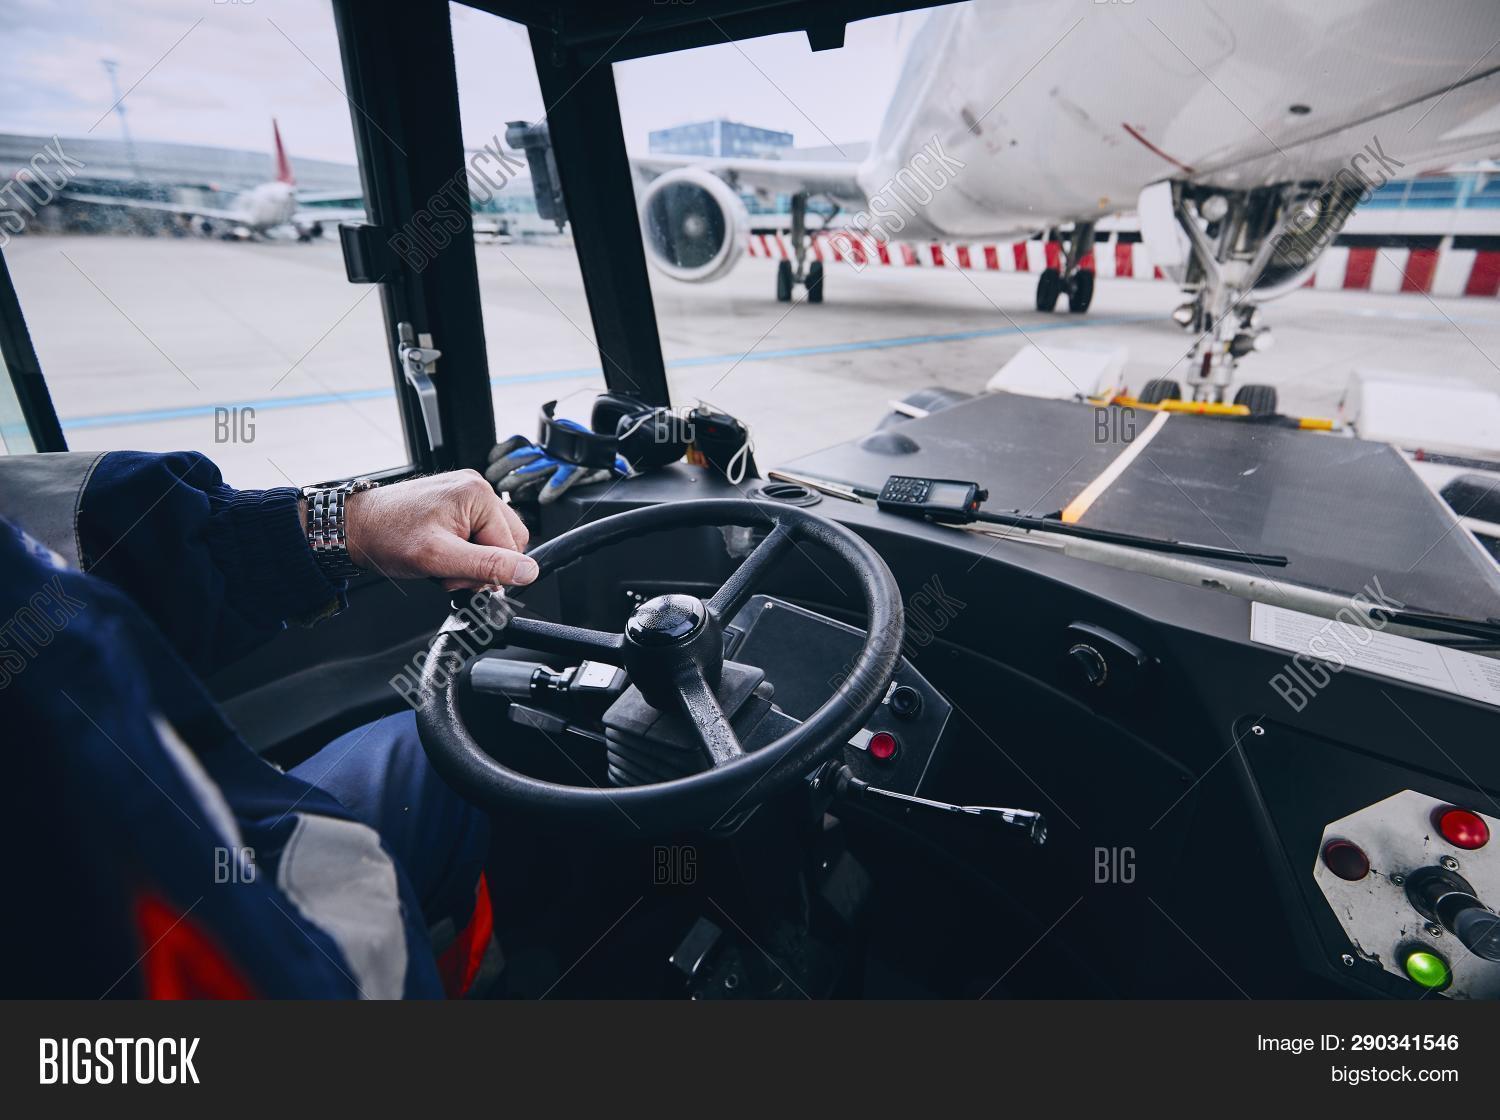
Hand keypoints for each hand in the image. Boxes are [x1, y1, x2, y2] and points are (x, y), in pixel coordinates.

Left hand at [342, 470, 535, 591]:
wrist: (355, 527)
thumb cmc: (387, 535)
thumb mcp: (440, 558)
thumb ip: (488, 566)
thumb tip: (527, 571)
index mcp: (479, 494)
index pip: (513, 546)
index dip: (489, 570)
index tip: (458, 576)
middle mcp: (476, 488)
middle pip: (507, 542)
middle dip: (480, 565)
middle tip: (447, 570)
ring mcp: (466, 494)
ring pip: (492, 542)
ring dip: (469, 560)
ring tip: (440, 561)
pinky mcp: (455, 503)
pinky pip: (476, 534)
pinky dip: (460, 550)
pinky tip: (439, 552)